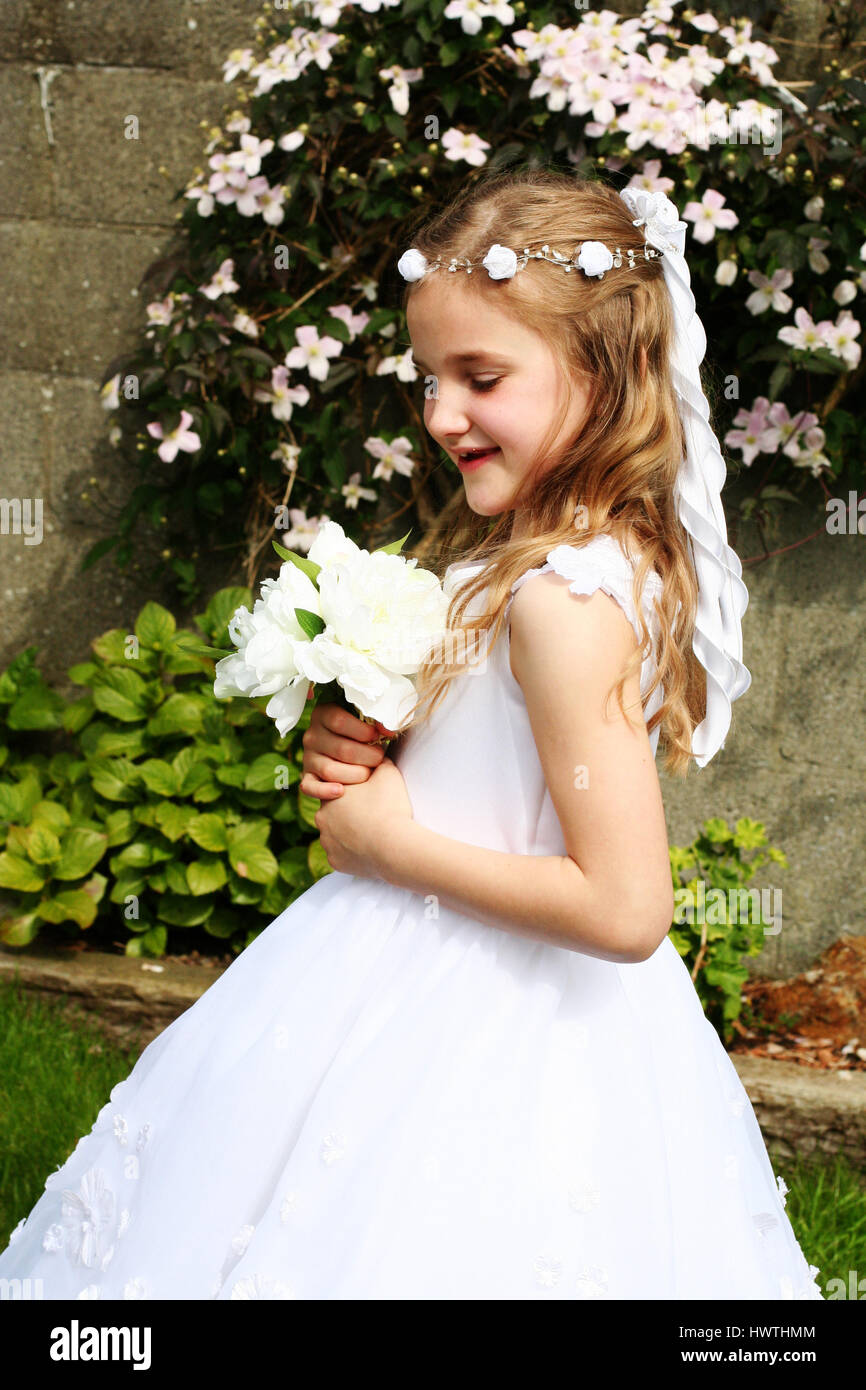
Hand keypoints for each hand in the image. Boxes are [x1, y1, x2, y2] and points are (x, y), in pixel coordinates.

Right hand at [300, 694, 397, 800]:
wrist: (350, 750)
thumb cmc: (362, 734)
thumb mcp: (366, 721)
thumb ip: (377, 722)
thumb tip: (388, 730)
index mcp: (324, 714)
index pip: (339, 721)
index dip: (363, 731)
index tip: (377, 737)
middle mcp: (312, 735)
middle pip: (341, 749)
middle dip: (367, 756)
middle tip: (379, 758)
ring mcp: (308, 757)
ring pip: (330, 770)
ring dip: (355, 774)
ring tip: (369, 773)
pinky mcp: (307, 776)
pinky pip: (310, 787)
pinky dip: (325, 791)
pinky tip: (340, 791)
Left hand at [314, 755, 412, 879]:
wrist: (394, 845)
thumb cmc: (390, 806)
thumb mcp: (388, 772)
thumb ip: (377, 761)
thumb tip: (377, 755)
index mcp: (330, 794)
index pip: (334, 788)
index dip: (351, 792)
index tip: (364, 796)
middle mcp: (321, 818)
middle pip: (333, 813)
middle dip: (348, 814)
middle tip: (371, 816)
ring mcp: (326, 842)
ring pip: (336, 836)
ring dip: (349, 834)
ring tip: (372, 834)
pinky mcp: (334, 861)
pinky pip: (341, 855)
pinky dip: (353, 853)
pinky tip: (368, 849)